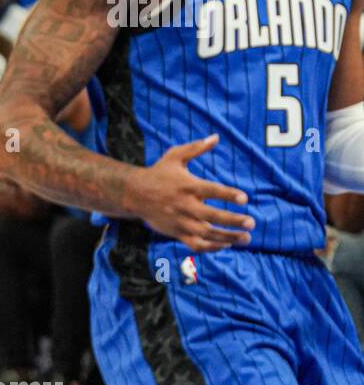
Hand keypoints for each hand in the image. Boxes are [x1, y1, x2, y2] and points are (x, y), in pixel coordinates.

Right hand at [128, 134, 253, 251]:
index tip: (245, 199)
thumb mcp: (174, 156)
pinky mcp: (175, 232)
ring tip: (245, 238)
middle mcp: (184, 204)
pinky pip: (195, 244)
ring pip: (206, 233)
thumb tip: (216, 137)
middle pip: (212, 215)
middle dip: (233, 221)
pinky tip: (226, 245)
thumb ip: (196, 148)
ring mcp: (180, 220)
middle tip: (251, 223)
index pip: (212, 191)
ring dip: (227, 238)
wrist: (133, 194)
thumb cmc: (158, 173)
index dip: (229, 195)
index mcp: (187, 186)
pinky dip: (211, 247)